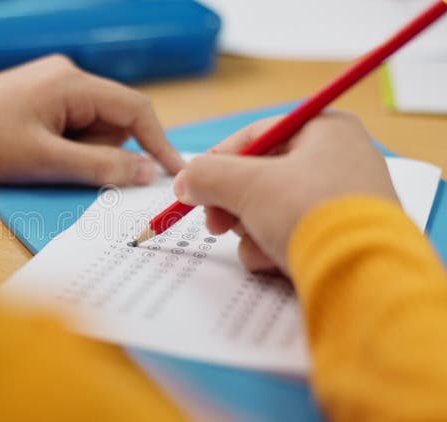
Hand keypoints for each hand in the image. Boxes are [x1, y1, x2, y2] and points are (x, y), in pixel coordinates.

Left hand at [0, 55, 183, 185]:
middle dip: (98, 150)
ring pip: (94, 127)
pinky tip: (39, 150)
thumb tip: (146, 172)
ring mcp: (55, 85)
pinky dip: (67, 145)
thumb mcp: (48, 161)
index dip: (157, 141)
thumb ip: (100, 166)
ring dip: (80, 150)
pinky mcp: (44, 97)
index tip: (171, 170)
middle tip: (63, 164)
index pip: (135, 109)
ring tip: (42, 157)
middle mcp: (68, 76)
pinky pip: (74, 125)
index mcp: (73, 83)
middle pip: (113, 121)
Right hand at [173, 112, 398, 272]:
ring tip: (257, 244)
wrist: (362, 275)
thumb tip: (186, 182)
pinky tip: (275, 261)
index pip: (256, 136)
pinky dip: (274, 248)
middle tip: (216, 224)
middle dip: (233, 204)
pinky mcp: (340, 237)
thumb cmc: (311, 212)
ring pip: (270, 209)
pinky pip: (292, 234)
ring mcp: (342, 200)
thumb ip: (207, 175)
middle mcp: (339, 160)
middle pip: (260, 176)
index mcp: (325, 130)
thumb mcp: (248, 184)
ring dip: (251, 231)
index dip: (218, 161)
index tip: (193, 187)